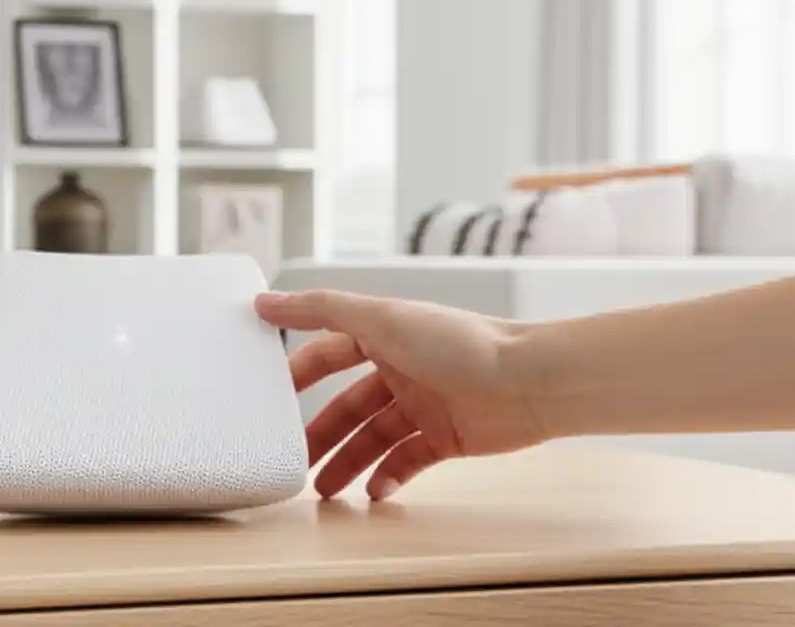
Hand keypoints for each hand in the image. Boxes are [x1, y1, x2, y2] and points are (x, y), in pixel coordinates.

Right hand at [255, 290, 546, 500]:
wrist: (530, 382)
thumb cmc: (460, 344)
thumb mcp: (381, 318)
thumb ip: (320, 310)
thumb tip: (264, 301)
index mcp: (383, 336)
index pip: (326, 355)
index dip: (297, 375)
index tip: (266, 398)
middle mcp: (401, 369)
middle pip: (346, 406)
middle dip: (318, 434)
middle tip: (290, 460)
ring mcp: (423, 405)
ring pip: (372, 439)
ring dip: (347, 463)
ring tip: (323, 490)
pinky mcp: (445, 438)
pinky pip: (406, 461)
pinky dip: (388, 477)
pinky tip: (372, 492)